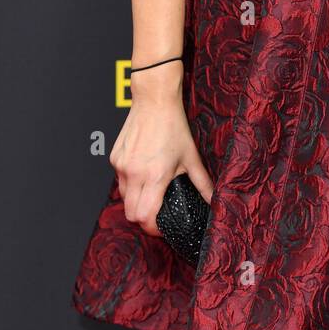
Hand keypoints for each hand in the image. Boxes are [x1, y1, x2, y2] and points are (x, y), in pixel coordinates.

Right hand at [110, 92, 213, 237]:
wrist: (154, 101)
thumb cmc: (173, 126)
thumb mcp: (191, 157)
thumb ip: (202, 183)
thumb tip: (213, 201)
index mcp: (154, 175)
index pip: (145, 217)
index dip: (153, 228)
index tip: (163, 227)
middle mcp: (134, 173)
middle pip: (131, 214)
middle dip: (144, 219)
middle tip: (158, 214)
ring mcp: (122, 166)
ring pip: (123, 198)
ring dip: (136, 202)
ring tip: (152, 193)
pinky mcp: (115, 159)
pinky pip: (120, 181)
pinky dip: (130, 186)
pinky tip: (143, 175)